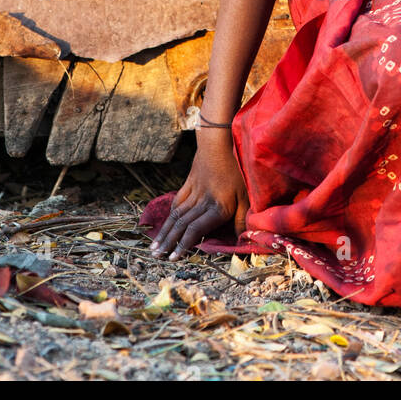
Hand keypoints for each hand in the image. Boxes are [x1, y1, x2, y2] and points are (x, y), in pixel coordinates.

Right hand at [149, 134, 248, 260]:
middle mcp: (202, 202)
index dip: (184, 245)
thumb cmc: (237, 168)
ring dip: (165, 232)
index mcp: (217, 207)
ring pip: (176, 216)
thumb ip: (241, 218)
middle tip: (157, 257)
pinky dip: (169, 216)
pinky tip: (165, 225)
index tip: (174, 258)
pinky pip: (177, 202)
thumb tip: (240, 240)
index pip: (195, 229)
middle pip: (182, 225)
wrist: (220, 141)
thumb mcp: (246, 194)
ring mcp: (193, 192)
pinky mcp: (188, 184)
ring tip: (154, 247)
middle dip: (169, 243)